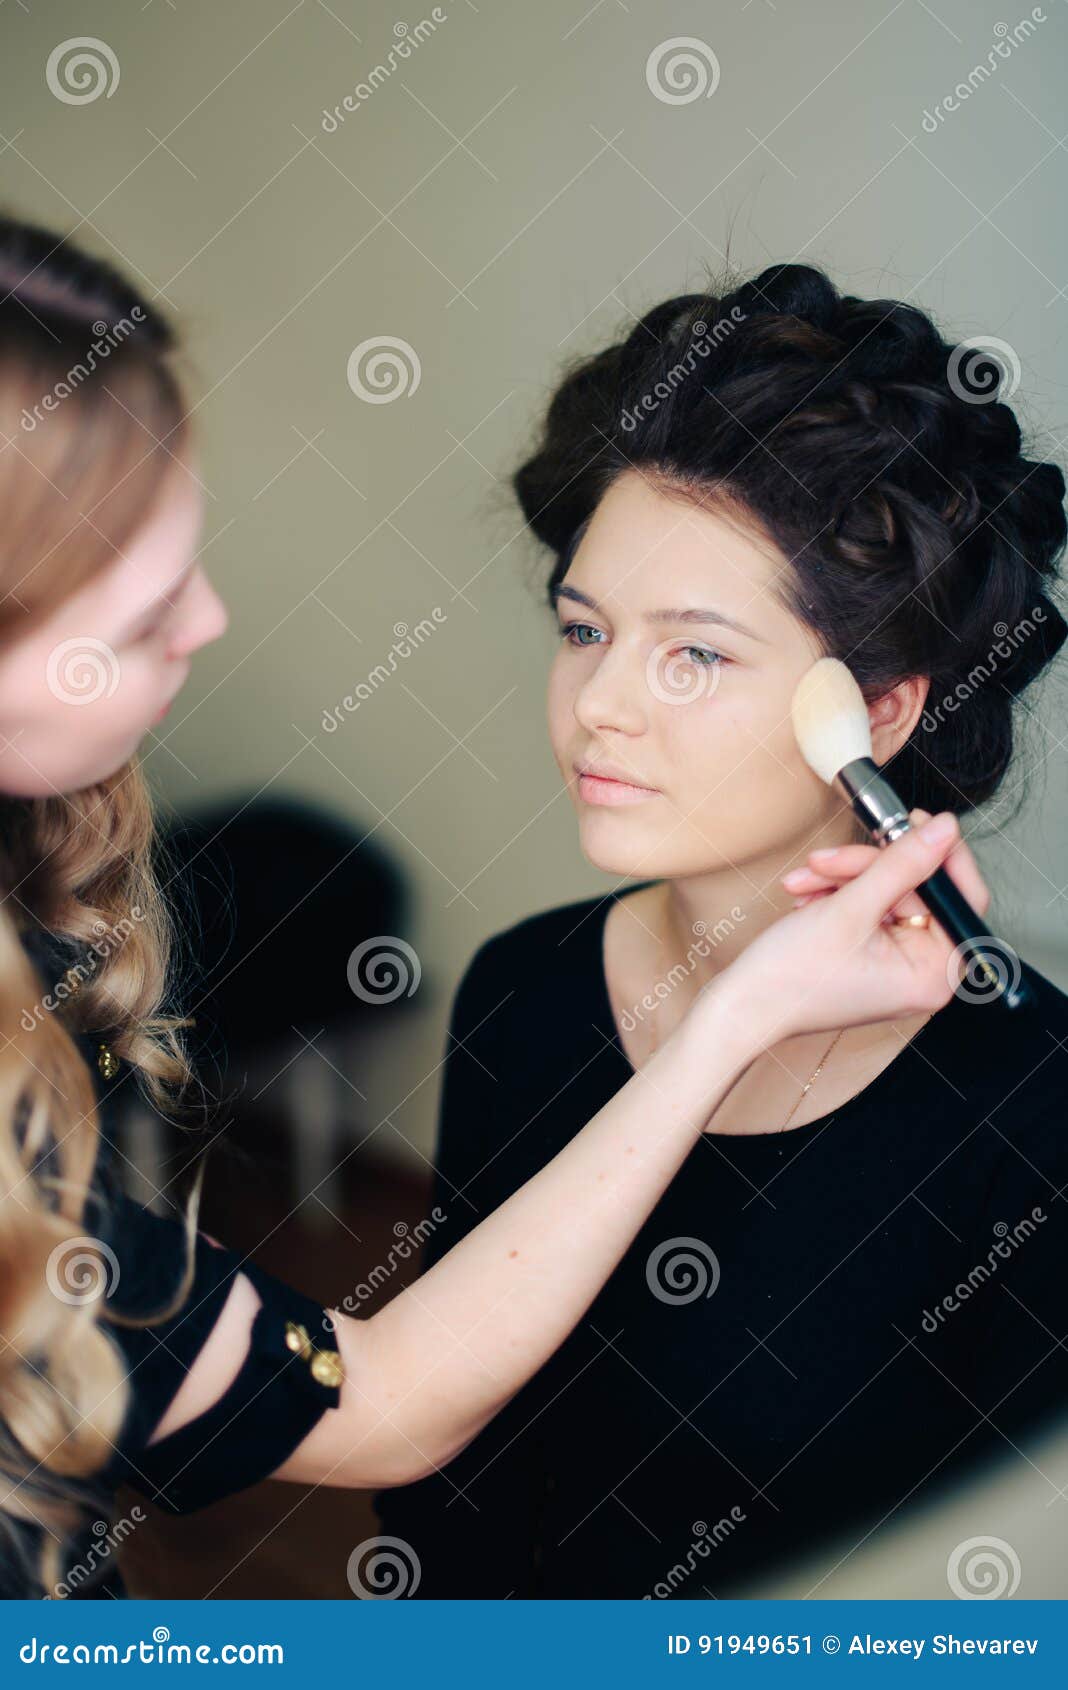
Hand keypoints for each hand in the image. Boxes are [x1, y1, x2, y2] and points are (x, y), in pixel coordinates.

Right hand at [708, 808, 990, 1047]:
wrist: (744, 1006)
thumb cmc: (793, 978)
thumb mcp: (851, 909)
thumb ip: (903, 865)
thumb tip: (946, 830)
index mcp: (933, 973)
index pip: (963, 898)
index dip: (942, 855)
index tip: (918, 822)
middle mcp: (922, 972)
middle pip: (917, 890)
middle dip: (866, 868)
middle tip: (829, 858)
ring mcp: (896, 965)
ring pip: (887, 892)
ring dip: (844, 878)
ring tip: (806, 880)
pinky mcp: (872, 957)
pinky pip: (868, 908)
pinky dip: (838, 895)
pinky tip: (808, 898)